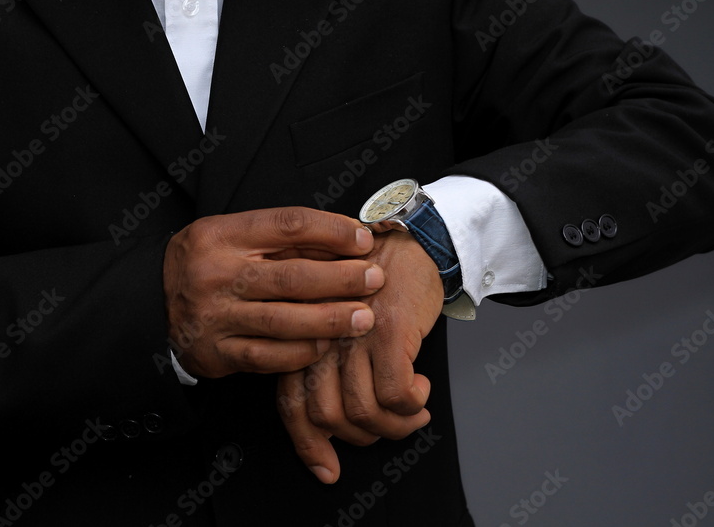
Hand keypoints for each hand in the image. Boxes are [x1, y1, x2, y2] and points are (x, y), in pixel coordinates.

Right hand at [163, 207, 385, 378]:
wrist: (149, 303)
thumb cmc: (205, 264)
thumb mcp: (232, 236)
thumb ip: (281, 239)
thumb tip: (346, 238)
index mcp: (221, 235)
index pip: (286, 225)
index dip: (331, 231)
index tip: (362, 238)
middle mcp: (215, 274)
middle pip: (291, 276)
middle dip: (342, 279)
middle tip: (375, 278)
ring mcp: (214, 317)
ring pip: (284, 321)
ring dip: (331, 320)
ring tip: (364, 317)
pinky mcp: (216, 354)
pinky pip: (269, 357)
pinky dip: (303, 352)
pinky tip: (327, 344)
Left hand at [277, 230, 443, 482]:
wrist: (408, 244)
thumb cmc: (374, 284)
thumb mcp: (337, 323)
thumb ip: (325, 363)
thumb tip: (330, 426)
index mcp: (303, 337)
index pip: (293, 404)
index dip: (308, 445)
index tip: (326, 469)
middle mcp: (321, 337)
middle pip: (328, 415)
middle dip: (361, 436)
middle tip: (387, 427)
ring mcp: (353, 335)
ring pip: (365, 412)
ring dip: (395, 425)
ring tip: (412, 413)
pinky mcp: (388, 331)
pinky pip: (396, 394)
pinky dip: (412, 404)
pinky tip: (420, 391)